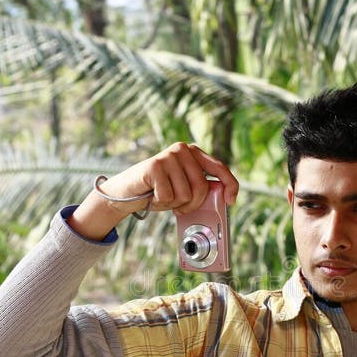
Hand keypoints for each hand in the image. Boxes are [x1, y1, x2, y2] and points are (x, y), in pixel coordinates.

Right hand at [68, 143, 238, 240]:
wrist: (126, 192)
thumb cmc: (158, 191)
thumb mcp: (184, 188)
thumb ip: (201, 188)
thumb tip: (223, 198)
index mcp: (194, 153)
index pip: (220, 168)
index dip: (230, 185)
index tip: (230, 201)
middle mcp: (183, 150)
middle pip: (202, 187)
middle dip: (192, 204)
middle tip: (179, 206)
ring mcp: (169, 156)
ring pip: (186, 194)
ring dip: (174, 204)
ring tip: (162, 197)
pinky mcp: (155, 166)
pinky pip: (168, 196)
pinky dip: (160, 202)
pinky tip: (152, 195)